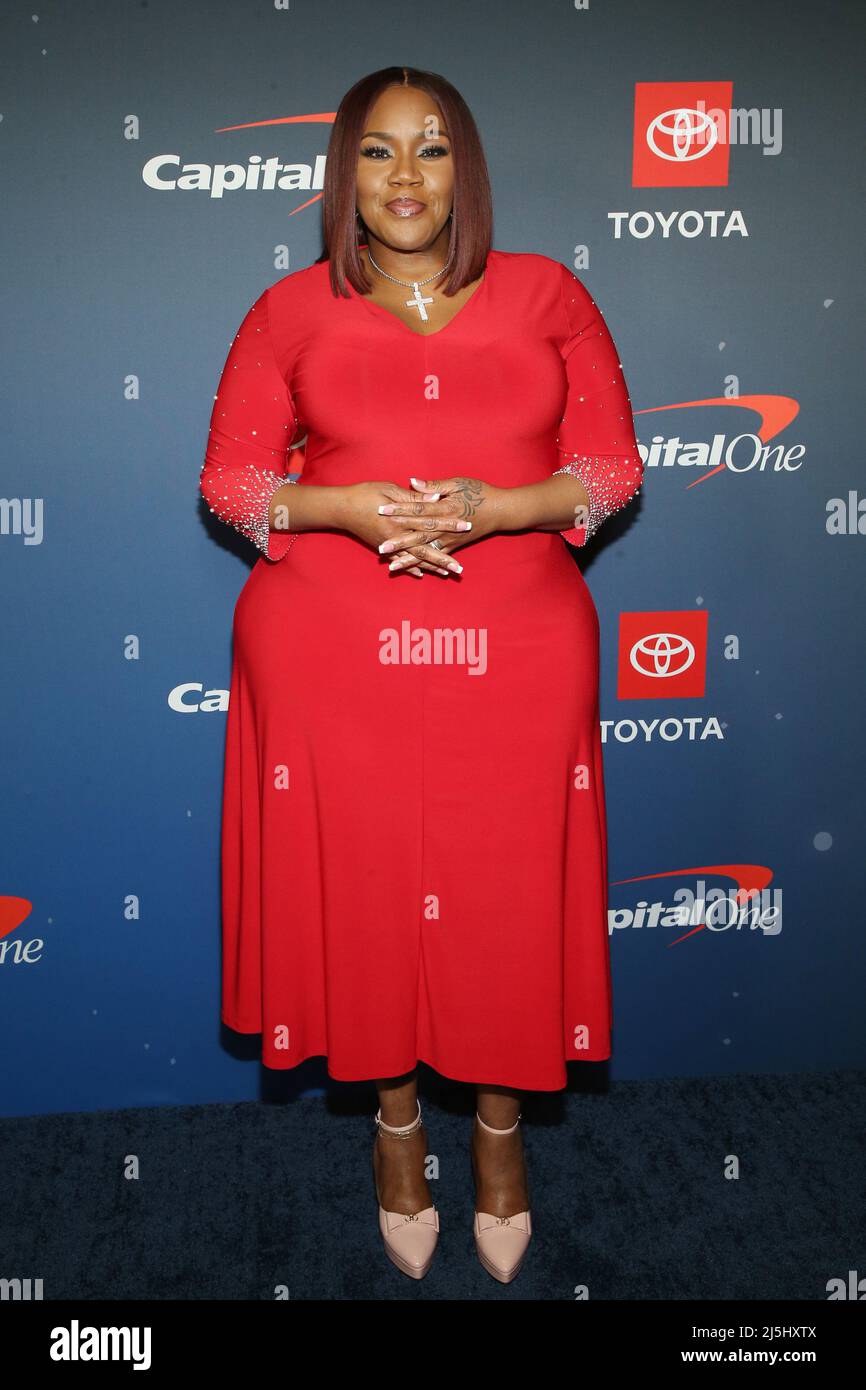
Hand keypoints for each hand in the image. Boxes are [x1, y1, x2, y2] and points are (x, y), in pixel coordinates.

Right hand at [339, 480, 469, 576]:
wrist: (339, 509)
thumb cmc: (364, 494)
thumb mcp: (389, 489)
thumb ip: (413, 496)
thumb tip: (435, 497)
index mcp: (401, 518)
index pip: (431, 521)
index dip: (449, 524)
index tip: (466, 526)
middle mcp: (396, 535)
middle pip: (425, 547)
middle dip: (444, 556)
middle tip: (460, 567)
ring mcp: (389, 545)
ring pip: (414, 558)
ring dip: (431, 566)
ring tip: (448, 573)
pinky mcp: (381, 549)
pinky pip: (399, 561)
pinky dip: (410, 568)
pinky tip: (422, 575)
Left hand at [378, 476, 499, 574]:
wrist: (501, 511)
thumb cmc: (480, 492)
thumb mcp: (458, 483)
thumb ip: (434, 486)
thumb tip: (412, 482)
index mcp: (446, 508)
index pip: (418, 509)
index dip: (400, 510)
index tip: (382, 510)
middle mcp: (447, 527)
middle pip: (419, 534)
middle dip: (399, 541)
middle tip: (381, 547)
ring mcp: (450, 539)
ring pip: (426, 551)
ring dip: (409, 559)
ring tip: (391, 566)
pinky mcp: (453, 546)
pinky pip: (437, 558)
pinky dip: (424, 566)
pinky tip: (412, 571)